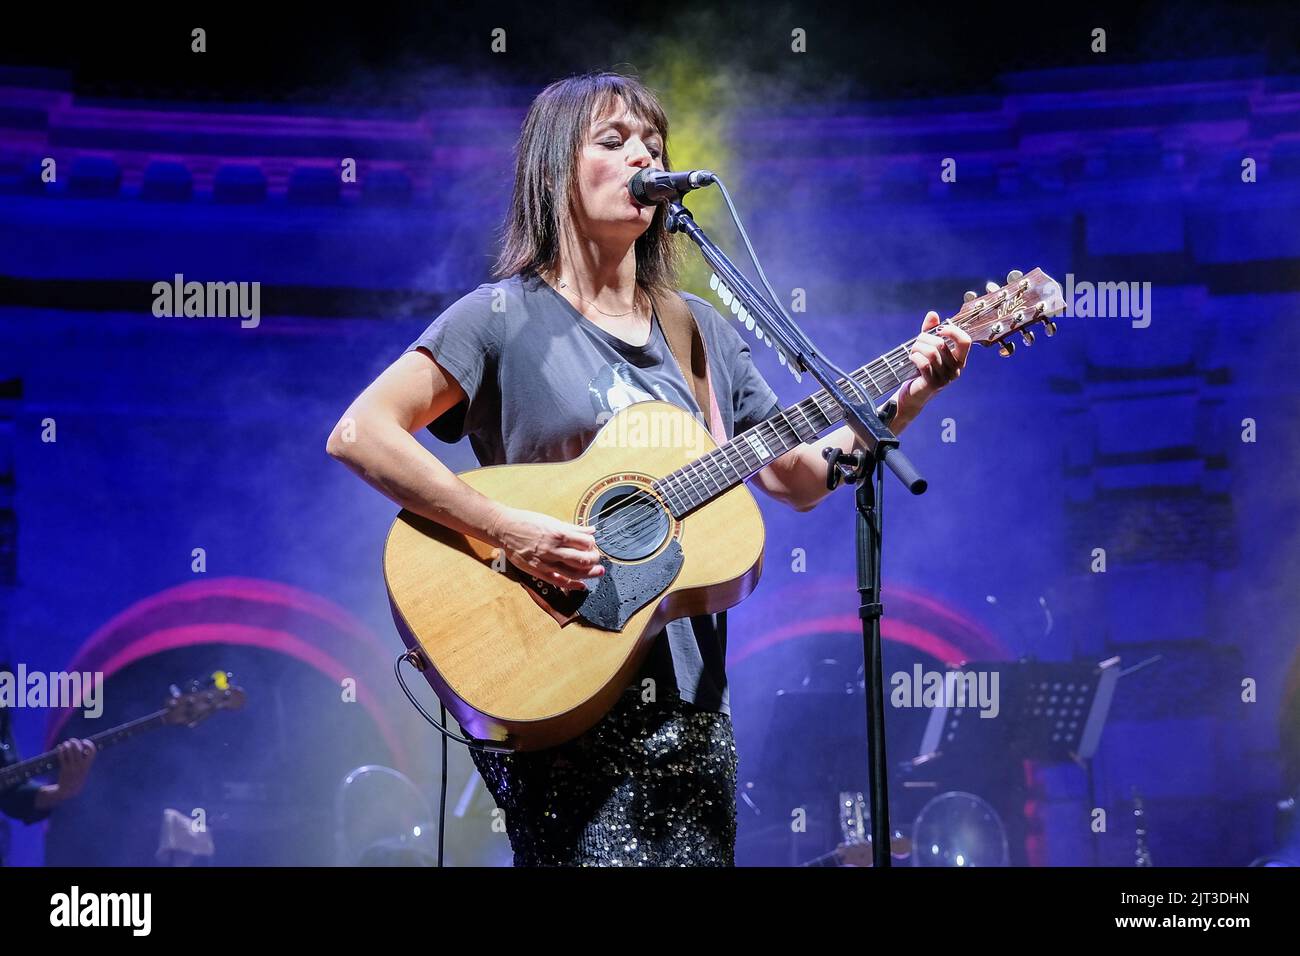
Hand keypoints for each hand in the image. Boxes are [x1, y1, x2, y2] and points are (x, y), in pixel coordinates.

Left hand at [51, 738, 96, 801]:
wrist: (69, 791)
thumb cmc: (77, 779)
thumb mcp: (85, 771)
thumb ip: (85, 761)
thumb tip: (83, 748)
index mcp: (88, 765)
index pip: (92, 751)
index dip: (88, 744)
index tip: (84, 741)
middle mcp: (81, 765)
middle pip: (78, 748)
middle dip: (75, 742)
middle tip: (72, 740)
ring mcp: (72, 767)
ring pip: (69, 751)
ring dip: (67, 745)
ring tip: (65, 743)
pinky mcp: (64, 769)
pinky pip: (62, 757)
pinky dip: (60, 750)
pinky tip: (59, 748)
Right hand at [488, 506, 604, 590]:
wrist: (504, 528)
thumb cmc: (526, 522)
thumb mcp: (551, 521)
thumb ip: (573, 528)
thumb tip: (591, 531)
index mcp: (558, 533)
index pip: (586, 543)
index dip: (593, 545)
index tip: (593, 546)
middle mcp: (553, 548)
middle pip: (583, 559)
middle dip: (594, 561)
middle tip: (597, 559)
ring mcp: (546, 561)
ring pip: (574, 572)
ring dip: (589, 574)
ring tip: (596, 572)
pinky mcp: (538, 571)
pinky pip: (559, 581)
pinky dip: (573, 585)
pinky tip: (582, 585)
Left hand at [901, 310, 971, 408]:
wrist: (912, 394)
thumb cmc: (921, 369)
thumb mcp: (927, 348)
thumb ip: (930, 331)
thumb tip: (933, 314)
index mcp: (959, 359)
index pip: (965, 341)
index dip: (952, 331)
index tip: (939, 329)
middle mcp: (956, 370)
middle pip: (941, 344)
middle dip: (924, 338)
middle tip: (916, 343)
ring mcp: (946, 379)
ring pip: (931, 352)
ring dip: (917, 348)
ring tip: (912, 352)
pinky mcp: (933, 384)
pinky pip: (924, 363)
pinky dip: (915, 357)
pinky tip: (912, 358)